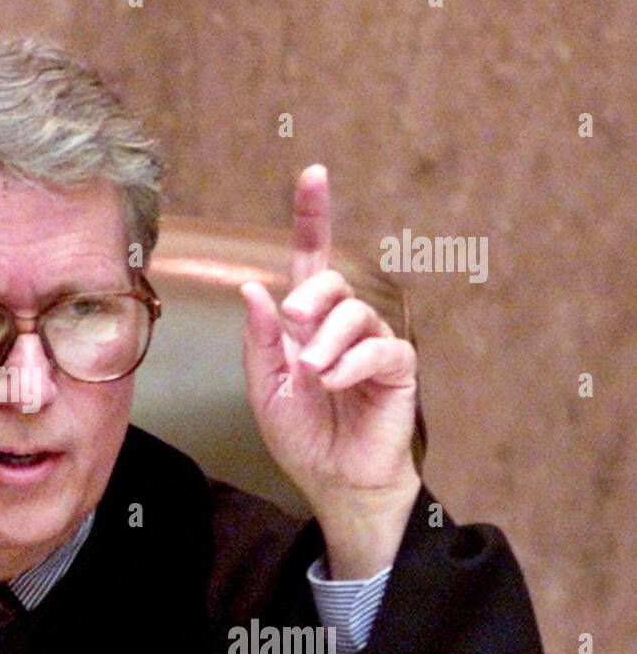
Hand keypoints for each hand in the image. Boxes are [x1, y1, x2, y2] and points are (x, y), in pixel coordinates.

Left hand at [239, 164, 420, 577]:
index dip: (314, 216)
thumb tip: (255, 289)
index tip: (313, 175)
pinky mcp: (398, 371)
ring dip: (328, 340)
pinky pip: (382, 349)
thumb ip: (261, 339)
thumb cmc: (302, 434)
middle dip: (311, 296)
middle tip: (295, 327)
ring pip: (356, 313)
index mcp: (306, 324)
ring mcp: (372, 345)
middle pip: (332, 280)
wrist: (333, 478)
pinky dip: (354, 362)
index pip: (312, 259)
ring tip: (313, 374)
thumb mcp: (265, 386)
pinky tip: (335, 381)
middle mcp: (341, 326)